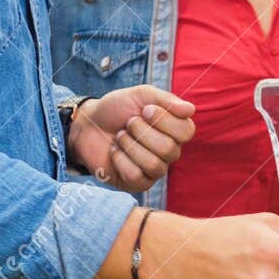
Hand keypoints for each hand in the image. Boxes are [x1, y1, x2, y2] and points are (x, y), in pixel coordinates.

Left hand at [70, 86, 195, 191]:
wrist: (87, 125)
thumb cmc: (116, 109)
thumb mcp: (141, 95)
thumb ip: (166, 100)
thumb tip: (191, 109)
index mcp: (175, 130)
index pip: (186, 131)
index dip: (165, 120)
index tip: (145, 110)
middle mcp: (170, 151)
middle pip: (169, 149)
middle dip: (141, 132)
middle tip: (128, 123)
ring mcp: (155, 169)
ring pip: (153, 164)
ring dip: (130, 146)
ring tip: (120, 137)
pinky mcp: (137, 182)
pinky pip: (136, 176)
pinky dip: (120, 159)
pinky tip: (114, 152)